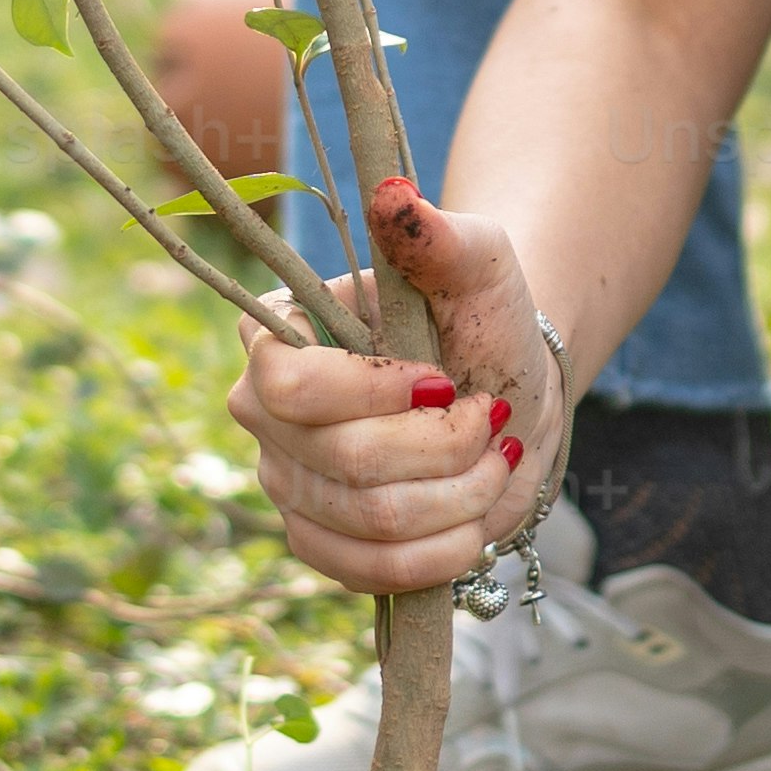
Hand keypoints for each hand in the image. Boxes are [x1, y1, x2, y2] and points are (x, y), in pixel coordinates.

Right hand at [224, 180, 563, 593]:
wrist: (508, 389)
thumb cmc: (481, 314)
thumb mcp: (475, 260)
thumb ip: (432, 232)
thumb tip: (390, 197)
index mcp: (275, 330)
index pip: (289, 384)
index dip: (375, 394)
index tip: (442, 378)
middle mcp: (261, 410)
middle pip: (347, 462)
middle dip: (446, 446)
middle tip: (487, 417)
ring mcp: (285, 484)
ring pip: (374, 520)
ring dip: (460, 495)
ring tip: (491, 457)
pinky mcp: (320, 543)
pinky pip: (373, 572)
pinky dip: (445, 550)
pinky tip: (474, 513)